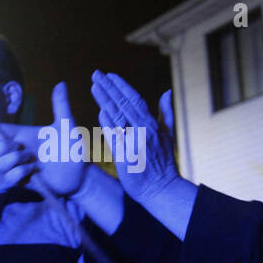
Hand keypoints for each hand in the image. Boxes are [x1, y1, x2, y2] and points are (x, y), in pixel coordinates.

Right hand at [0, 82, 90, 196]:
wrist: (81, 175)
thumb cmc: (73, 149)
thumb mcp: (67, 126)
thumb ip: (61, 106)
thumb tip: (61, 83)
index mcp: (23, 135)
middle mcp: (17, 151)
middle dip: (1, 148)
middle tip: (21, 149)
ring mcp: (18, 167)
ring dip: (14, 161)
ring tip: (33, 161)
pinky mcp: (22, 182)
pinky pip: (8, 178)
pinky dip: (19, 173)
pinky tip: (34, 172)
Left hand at [90, 71, 179, 204]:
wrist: (161, 188)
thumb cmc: (163, 162)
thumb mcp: (168, 134)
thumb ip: (165, 112)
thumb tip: (167, 92)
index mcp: (152, 124)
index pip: (135, 100)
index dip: (122, 87)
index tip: (110, 75)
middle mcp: (144, 130)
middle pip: (124, 104)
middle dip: (109, 88)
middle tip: (96, 74)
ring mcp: (135, 143)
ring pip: (119, 117)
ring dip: (105, 100)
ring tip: (94, 87)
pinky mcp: (127, 156)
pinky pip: (116, 137)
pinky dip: (108, 123)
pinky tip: (100, 111)